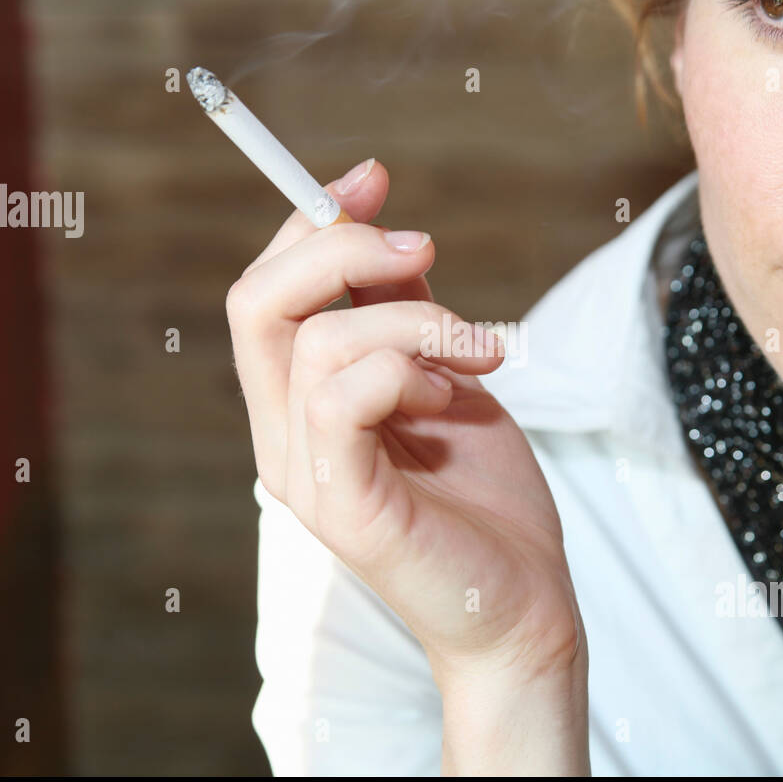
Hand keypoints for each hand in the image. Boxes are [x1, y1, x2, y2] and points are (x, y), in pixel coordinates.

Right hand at [226, 158, 586, 686]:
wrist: (526, 603)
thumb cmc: (486, 497)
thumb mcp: (445, 376)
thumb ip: (404, 313)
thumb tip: (388, 227)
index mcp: (297, 405)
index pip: (263, 293)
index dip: (309, 221)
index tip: (375, 178)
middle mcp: (281, 437)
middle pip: (256, 301)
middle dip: (340, 245)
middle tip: (426, 249)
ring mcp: (303, 473)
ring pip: (318, 338)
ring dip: (417, 321)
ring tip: (479, 358)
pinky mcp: (341, 503)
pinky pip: (343, 395)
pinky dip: (411, 369)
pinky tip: (456, 399)